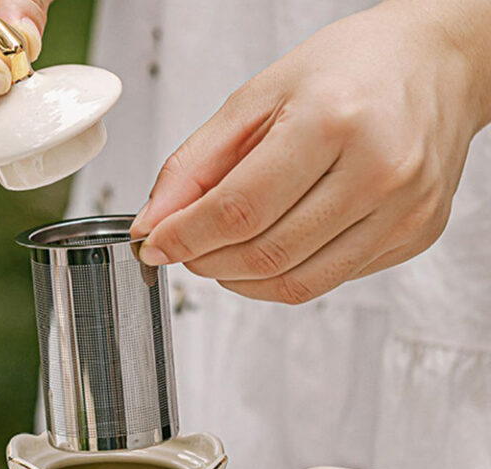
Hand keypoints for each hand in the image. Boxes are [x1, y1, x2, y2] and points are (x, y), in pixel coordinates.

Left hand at [131, 0, 490, 303]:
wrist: (435, 65)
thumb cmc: (347, 71)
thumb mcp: (256, 99)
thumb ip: (195, 165)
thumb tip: (153, 223)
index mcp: (334, 121)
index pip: (239, 209)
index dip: (185, 237)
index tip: (155, 244)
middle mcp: (379, 171)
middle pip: (266, 255)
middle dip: (207, 262)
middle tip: (187, 248)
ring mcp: (404, 211)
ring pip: (296, 283)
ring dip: (240, 280)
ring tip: (222, 254)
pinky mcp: (414, 236)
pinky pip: (328, 282)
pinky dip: (282, 277)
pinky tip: (271, 248)